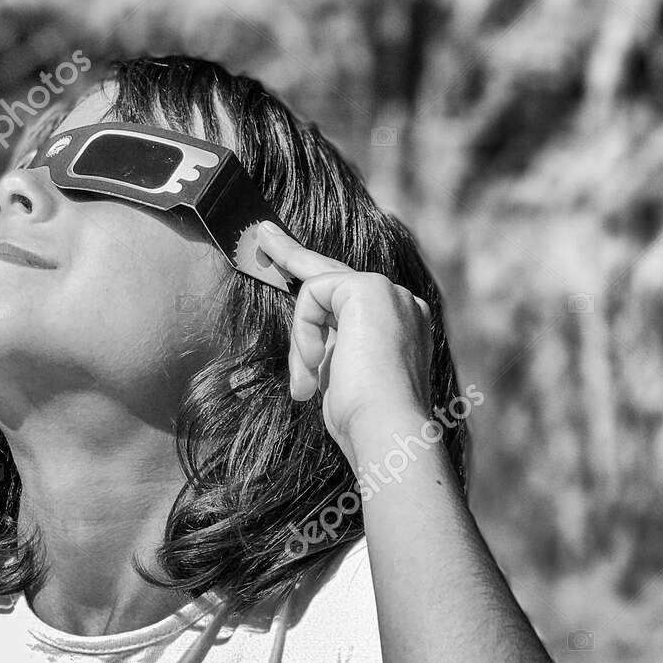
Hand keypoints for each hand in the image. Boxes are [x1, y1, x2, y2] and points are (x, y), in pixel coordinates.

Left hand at [252, 222, 433, 451]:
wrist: (387, 429)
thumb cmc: (363, 419)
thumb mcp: (341, 377)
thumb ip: (330, 349)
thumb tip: (311, 347)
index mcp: (400, 324)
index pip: (348, 293)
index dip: (312, 276)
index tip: (281, 254)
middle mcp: (401, 302)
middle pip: (332, 273)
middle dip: (291, 253)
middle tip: (261, 233)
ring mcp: (388, 292)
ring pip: (316, 292)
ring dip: (301, 341)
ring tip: (307, 382)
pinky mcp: (367, 288)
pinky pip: (312, 294)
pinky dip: (304, 332)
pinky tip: (317, 362)